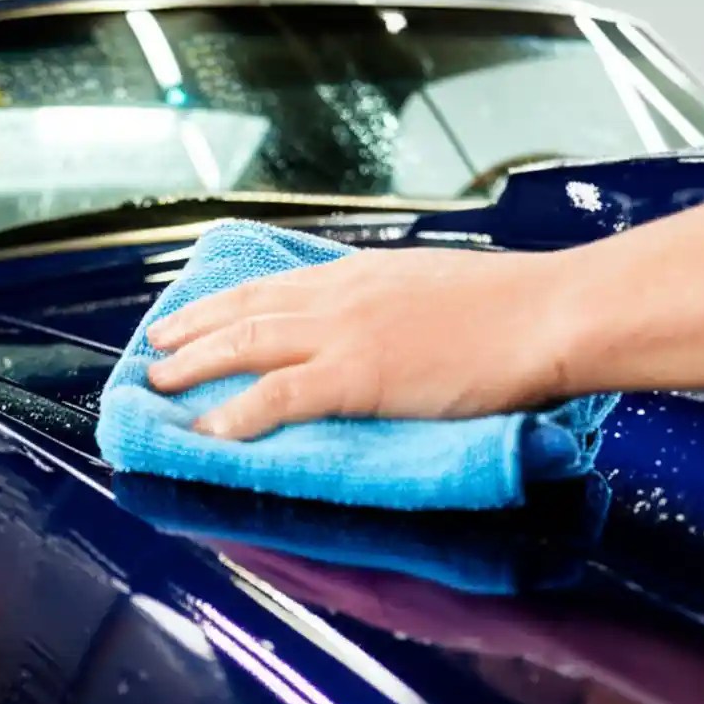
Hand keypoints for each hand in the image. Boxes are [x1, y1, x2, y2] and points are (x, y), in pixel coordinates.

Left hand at [146, 248, 571, 439]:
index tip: (193, 313)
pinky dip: (236, 413)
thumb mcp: (436, 288)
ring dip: (195, 364)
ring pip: (246, 344)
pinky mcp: (358, 375)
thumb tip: (377, 325)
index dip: (224, 302)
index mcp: (359, 274)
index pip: (273, 286)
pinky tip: (205, 429)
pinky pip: (279, 395)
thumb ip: (393, 304)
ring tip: (158, 383)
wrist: (549, 312)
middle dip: (191, 329)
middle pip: (244, 310)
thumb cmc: (512, 305)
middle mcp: (339, 295)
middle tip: (154, 347)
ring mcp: (345, 334)